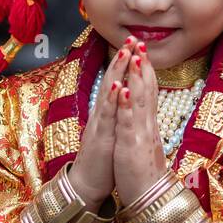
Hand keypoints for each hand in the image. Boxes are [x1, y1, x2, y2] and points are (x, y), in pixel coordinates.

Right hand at [71, 42, 128, 210]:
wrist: (86, 185)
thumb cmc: (102, 159)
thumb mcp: (111, 132)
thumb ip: (115, 115)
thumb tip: (123, 99)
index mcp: (107, 113)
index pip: (117, 82)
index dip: (125, 63)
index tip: (136, 44)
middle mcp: (102, 114)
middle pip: (112, 80)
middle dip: (122, 59)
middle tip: (132, 37)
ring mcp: (100, 124)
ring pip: (109, 94)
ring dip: (117, 72)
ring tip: (125, 52)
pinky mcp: (101, 138)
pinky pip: (107, 117)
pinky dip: (113, 100)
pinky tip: (119, 87)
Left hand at [113, 40, 167, 206]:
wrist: (150, 200)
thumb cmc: (143, 174)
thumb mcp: (144, 144)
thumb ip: (144, 126)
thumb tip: (144, 111)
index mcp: (148, 125)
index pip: (148, 91)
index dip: (145, 70)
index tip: (141, 50)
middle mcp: (147, 125)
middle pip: (147, 90)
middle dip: (143, 65)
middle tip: (141, 41)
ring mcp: (141, 134)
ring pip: (140, 100)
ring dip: (137, 77)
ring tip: (135, 56)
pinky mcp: (131, 146)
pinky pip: (129, 122)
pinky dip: (126, 104)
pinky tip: (124, 89)